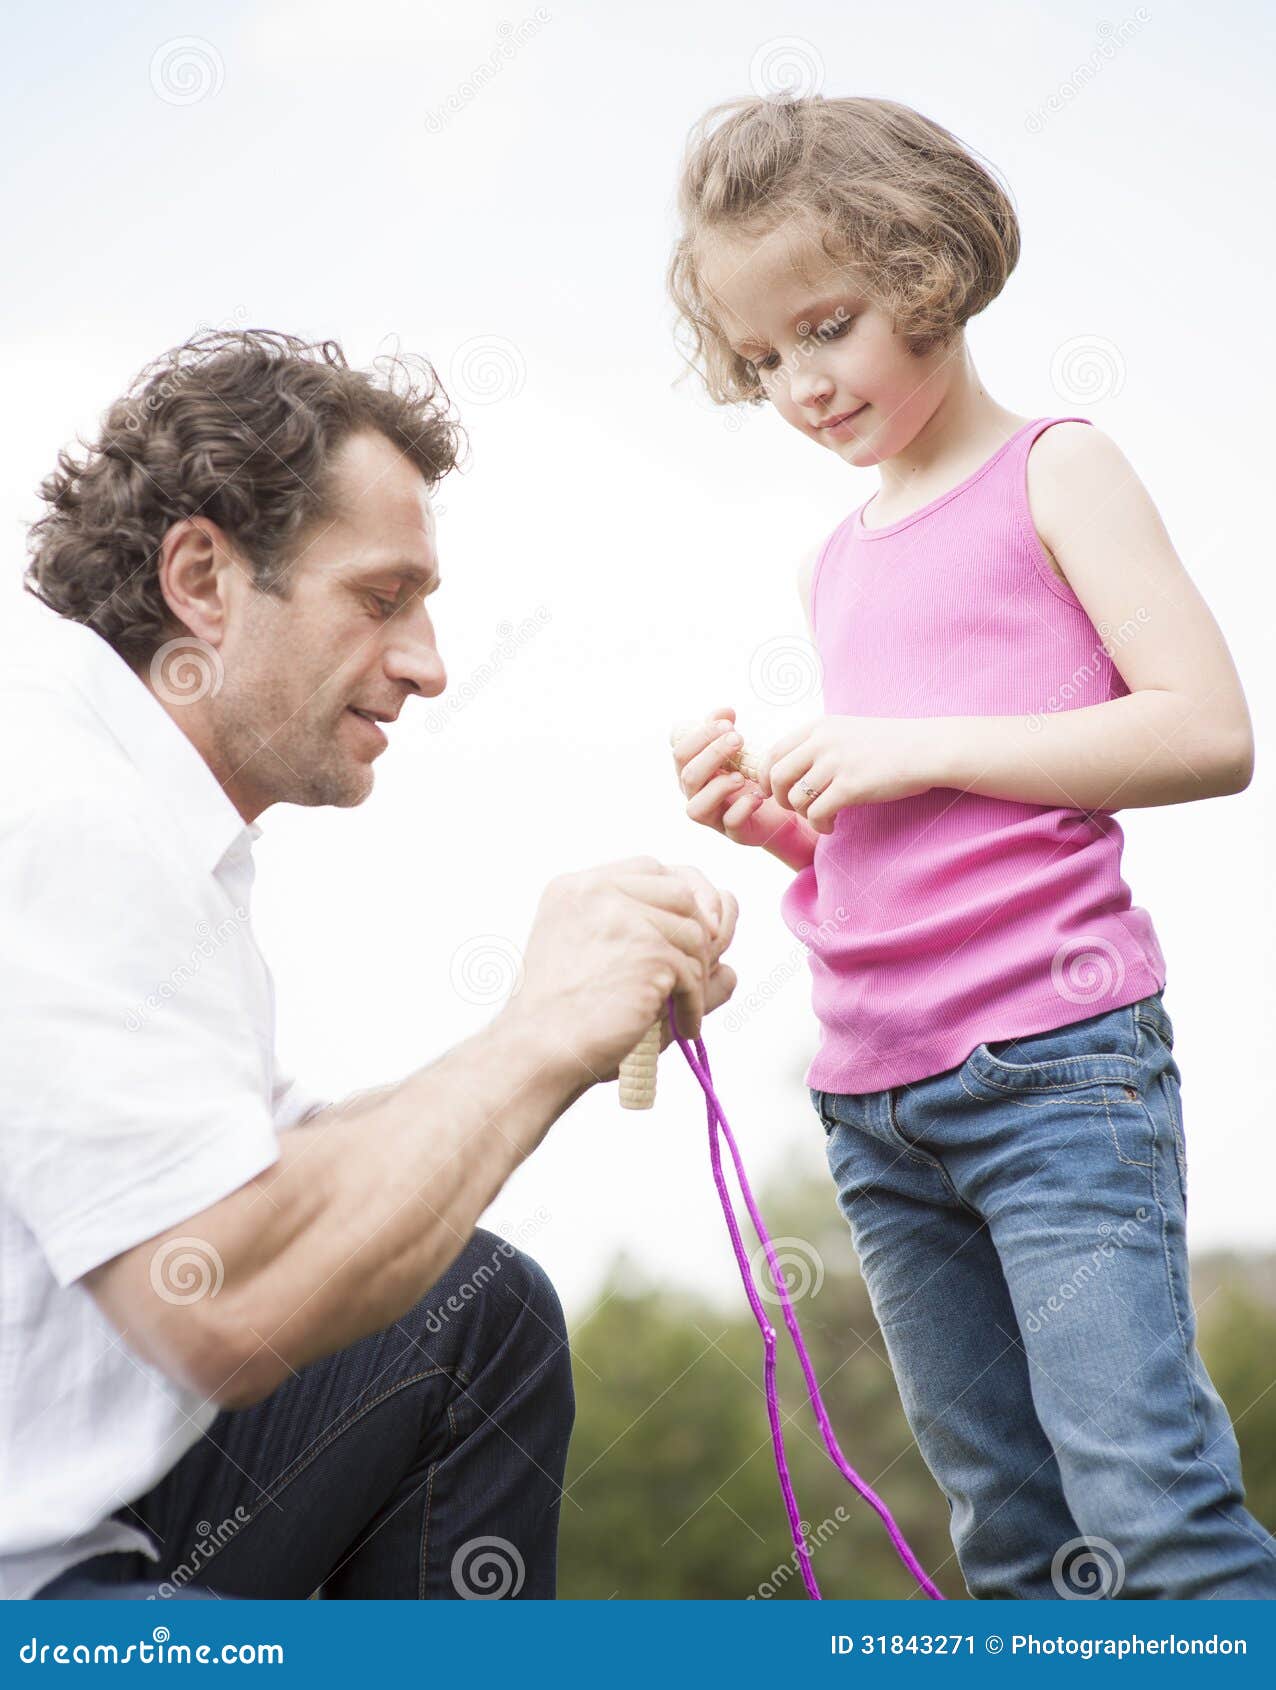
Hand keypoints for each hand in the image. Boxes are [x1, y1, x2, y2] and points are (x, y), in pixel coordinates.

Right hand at [511, 856, 738, 1088]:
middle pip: (681, 892)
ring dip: (696, 976)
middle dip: (700, 933)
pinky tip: (681, 1025)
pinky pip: (694, 972)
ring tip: (681, 1009)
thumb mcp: (599, 962)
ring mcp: (622, 918)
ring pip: (693, 933)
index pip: (650, 868)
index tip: (697, 929)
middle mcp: (596, 891)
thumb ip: (653, 939)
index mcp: (577, 889)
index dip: (682, 895)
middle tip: (697, 973)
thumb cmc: (564, 1018)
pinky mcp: (647, 950)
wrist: (538, 1050)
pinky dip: (693, 1004)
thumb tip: (729, 947)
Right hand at [672, 706, 818, 856]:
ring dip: (719, 787)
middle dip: (712, 754)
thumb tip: (724, 711)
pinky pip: (729, 823)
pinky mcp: (733, 832)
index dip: (698, 736)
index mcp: (692, 769)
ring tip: (742, 776)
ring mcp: (712, 815)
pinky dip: (742, 808)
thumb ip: (725, 729)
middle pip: (687, 775)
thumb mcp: (739, 748)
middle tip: (738, 739)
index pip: (679, 751)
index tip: (726, 724)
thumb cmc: (751, 774)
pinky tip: (758, 796)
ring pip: (696, 807)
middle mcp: (695, 793)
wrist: (779, 806)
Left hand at [760, 715, 936, 831]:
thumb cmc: (890, 745)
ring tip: (821, 818)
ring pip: (796, 798)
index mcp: (819, 727)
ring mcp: (836, 763)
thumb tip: (790, 770)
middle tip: (795, 809)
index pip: (773, 752)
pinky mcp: (851, 786)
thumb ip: (819, 745)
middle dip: (780, 798)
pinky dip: (820, 826)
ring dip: (804, 815)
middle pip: (777, 776)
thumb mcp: (847, 731)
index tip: (773, 792)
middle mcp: (822, 742)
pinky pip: (817, 814)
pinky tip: (832, 826)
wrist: (926, 749)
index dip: (766, 777)